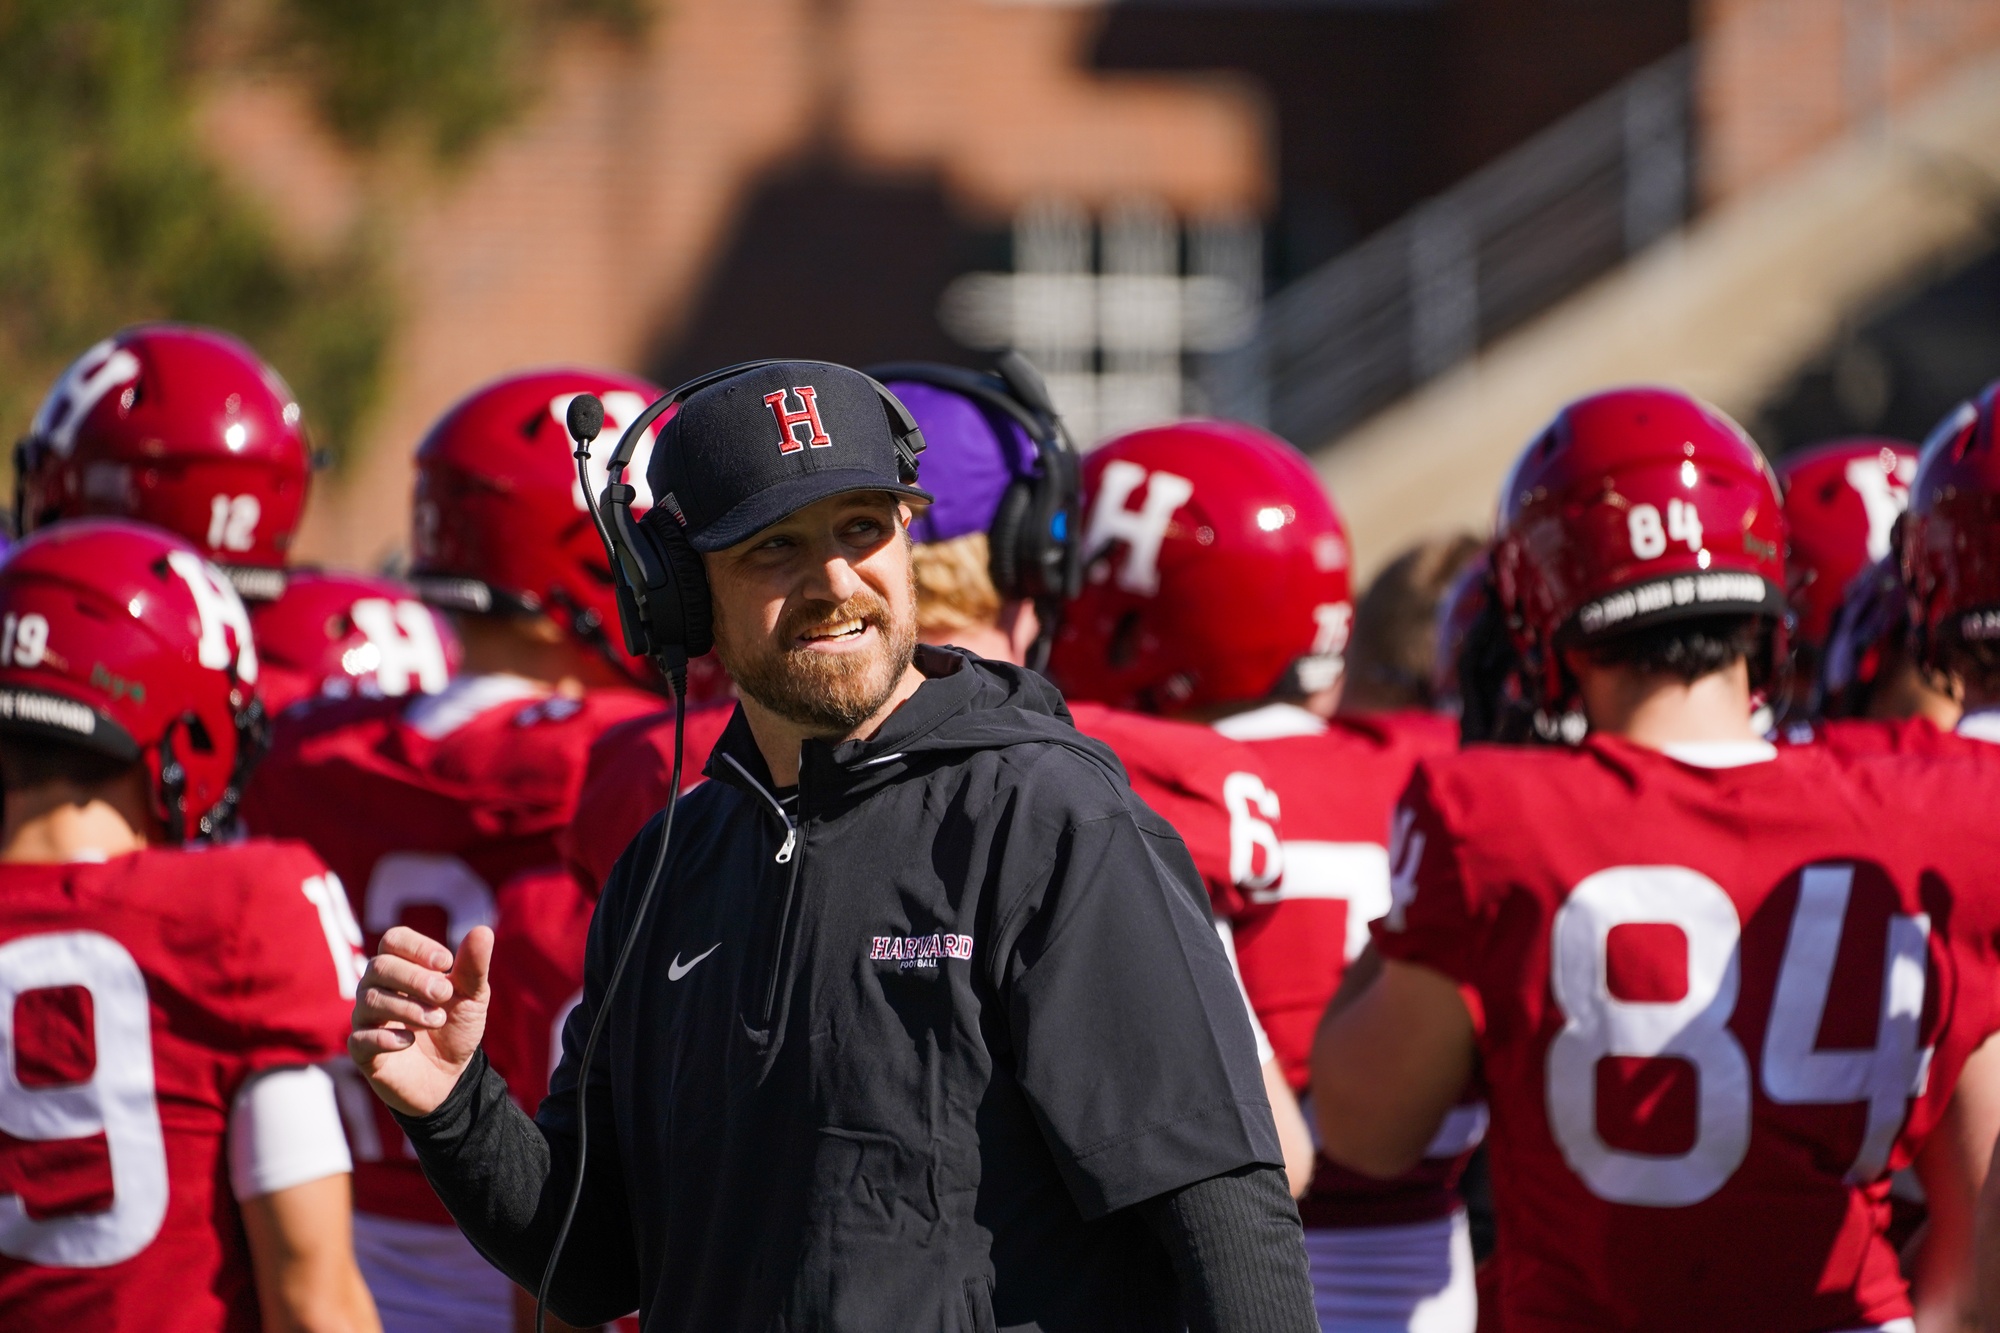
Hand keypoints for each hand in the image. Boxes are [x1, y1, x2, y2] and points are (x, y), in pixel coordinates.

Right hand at [348, 925, 492, 1116]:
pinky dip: (385, 1038)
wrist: (450, 1076)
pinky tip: (409, 1041)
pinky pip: (360, 1038)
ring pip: (370, 1000)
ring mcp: (366, 1019)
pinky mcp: (362, 1051)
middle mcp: (377, 988)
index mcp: (402, 967)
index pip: (394, 940)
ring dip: (407, 1008)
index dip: (417, 947)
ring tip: (437, 1019)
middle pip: (380, 967)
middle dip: (414, 978)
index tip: (446, 963)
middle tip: (444, 995)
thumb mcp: (472, 996)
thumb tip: (483, 930)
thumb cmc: (455, 1027)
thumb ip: (474, 966)